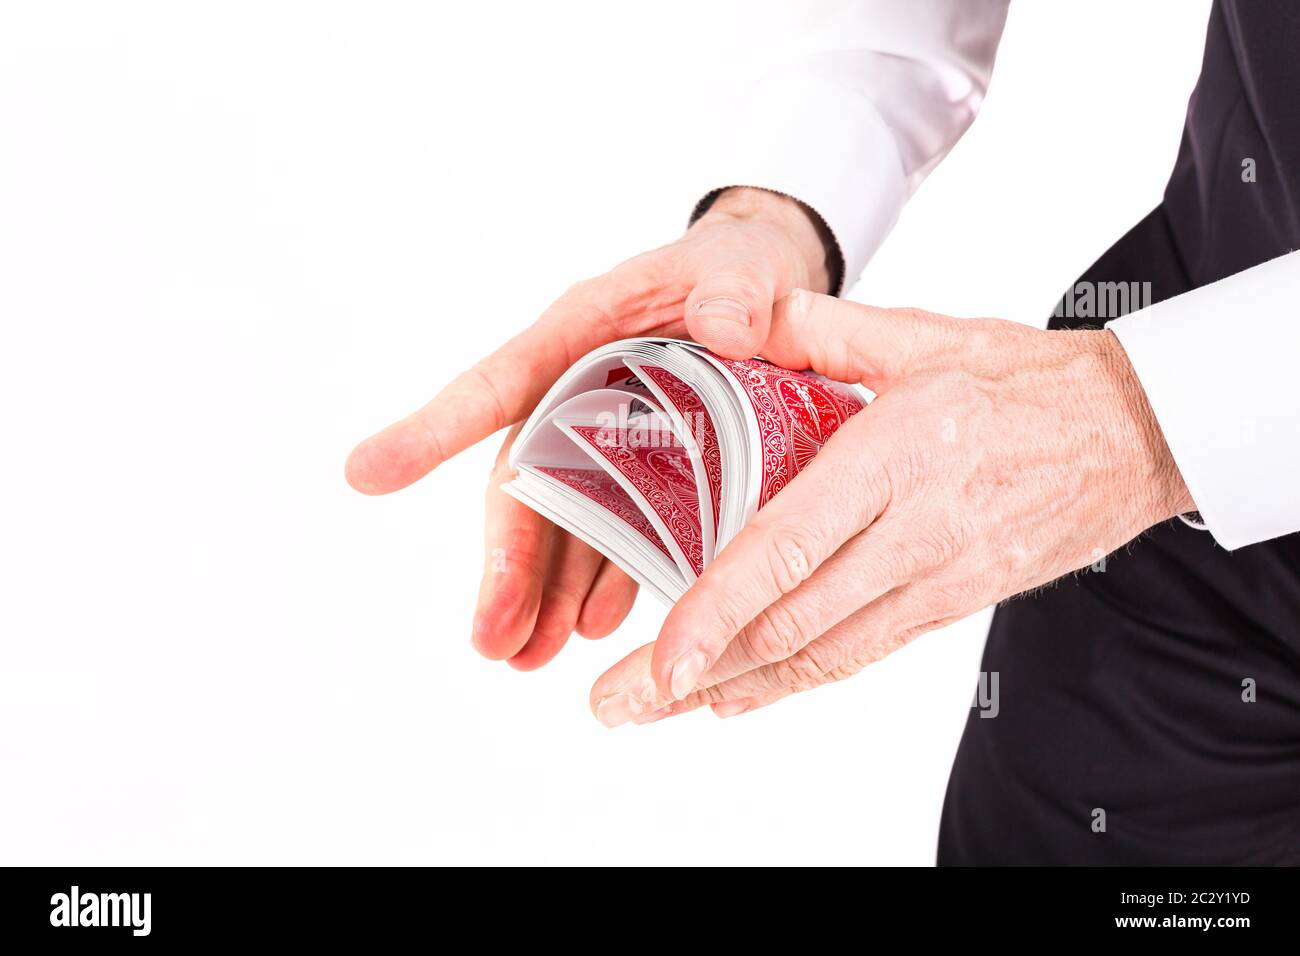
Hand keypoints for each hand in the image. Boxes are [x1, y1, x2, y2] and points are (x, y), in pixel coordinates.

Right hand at [345, 189, 837, 668]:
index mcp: (581, 333)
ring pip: (562, 522)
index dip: (433, 429)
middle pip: (525, 484)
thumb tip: (729, 326)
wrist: (769, 293)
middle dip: (505, 566)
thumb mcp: (740, 265)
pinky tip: (598, 627)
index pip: (498, 385)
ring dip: (544, 594)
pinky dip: (605, 580)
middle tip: (492, 643)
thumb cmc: (738, 267)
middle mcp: (580, 392)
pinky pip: (615, 532)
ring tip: (529, 660)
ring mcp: (610, 438)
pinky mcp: (649, 471)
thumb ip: (732, 290)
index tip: (364, 475)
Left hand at [590, 290, 1194, 724]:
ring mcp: (936, 579)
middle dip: (697, 674)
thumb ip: (827, 330)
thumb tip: (744, 318)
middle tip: (618, 703)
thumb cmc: (1026, 381)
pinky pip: (863, 654)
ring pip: (821, 654)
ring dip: (734, 689)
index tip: (660, 661)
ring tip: (657, 713)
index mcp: (895, 455)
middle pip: (790, 624)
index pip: (788, 548)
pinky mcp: (952, 605)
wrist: (1134, 434)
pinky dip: (795, 681)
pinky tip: (741, 696)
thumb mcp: (926, 333)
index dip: (718, 612)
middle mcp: (913, 532)